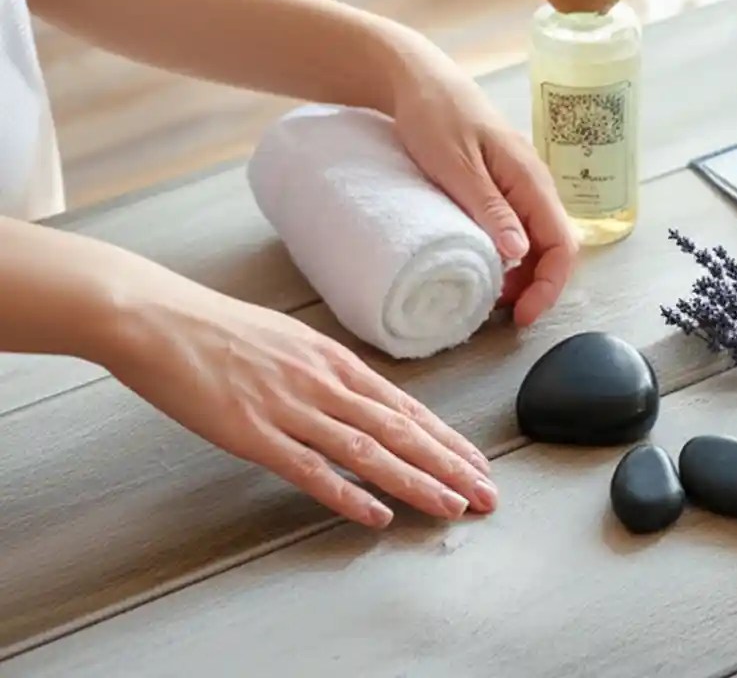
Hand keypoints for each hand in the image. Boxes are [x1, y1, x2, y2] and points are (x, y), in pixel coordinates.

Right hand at [103, 277, 497, 528]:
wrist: (156, 317)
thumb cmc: (216, 328)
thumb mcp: (289, 340)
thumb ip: (325, 372)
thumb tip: (358, 396)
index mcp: (334, 361)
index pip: (406, 406)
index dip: (446, 439)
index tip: (476, 462)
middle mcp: (323, 383)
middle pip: (401, 430)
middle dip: (449, 466)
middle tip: (485, 494)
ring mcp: (291, 408)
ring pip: (369, 452)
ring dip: (416, 482)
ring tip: (451, 506)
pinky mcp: (253, 433)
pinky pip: (310, 470)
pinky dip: (347, 495)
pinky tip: (376, 514)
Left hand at [384, 34, 578, 326]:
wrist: (417, 78)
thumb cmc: (435, 115)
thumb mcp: (457, 165)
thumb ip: (489, 207)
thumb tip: (519, 253)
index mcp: (531, 180)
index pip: (561, 245)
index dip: (548, 287)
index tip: (521, 315)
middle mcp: (534, 185)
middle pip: (554, 249)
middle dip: (537, 287)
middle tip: (502, 314)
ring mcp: (519, 186)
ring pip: (536, 242)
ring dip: (522, 276)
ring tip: (490, 298)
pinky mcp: (502, 187)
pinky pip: (518, 230)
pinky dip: (507, 257)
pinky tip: (484, 268)